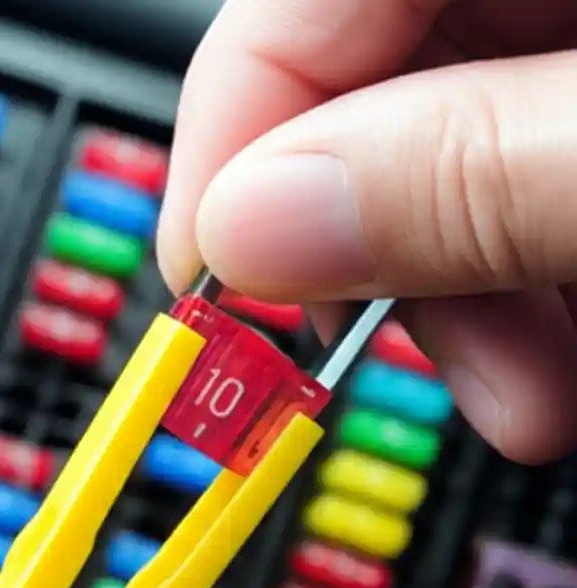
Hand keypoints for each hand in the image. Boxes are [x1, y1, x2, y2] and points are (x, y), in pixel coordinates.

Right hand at [157, 0, 576, 464]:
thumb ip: (466, 175)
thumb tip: (248, 229)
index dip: (228, 136)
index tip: (206, 282)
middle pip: (365, 80)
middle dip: (367, 248)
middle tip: (374, 363)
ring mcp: (574, 25)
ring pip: (441, 139)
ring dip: (454, 289)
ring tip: (512, 393)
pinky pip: (516, 165)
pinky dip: (517, 270)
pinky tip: (550, 346)